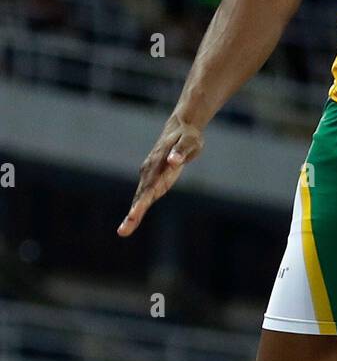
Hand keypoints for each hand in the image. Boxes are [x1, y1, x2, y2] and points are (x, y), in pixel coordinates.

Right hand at [117, 113, 203, 235]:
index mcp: (159, 164)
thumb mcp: (189, 142)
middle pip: (141, 195)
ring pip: (140, 197)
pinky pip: (145, 195)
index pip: (150, 186)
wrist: (181, 129)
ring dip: (133, 214)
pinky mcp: (153, 178)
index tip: (134, 214)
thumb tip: (173, 161)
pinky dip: (138, 207)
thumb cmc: (188, 136)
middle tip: (123, 231)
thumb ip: (181, 151)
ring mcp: (150, 174)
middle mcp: (151, 170)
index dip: (142, 201)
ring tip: (123, 231)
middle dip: (134, 213)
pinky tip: (131, 220)